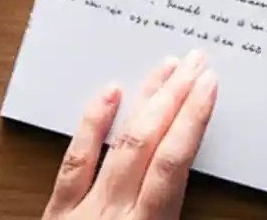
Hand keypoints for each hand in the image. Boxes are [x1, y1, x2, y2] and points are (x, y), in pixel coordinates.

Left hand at [43, 52, 217, 219]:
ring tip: (165, 68)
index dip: (193, 118)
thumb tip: (193, 173)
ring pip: (119, 141)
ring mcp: (83, 206)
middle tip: (194, 62)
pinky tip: (110, 92)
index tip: (208, 85)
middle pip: (149, 140)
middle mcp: (114, 210)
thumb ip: (177, 212)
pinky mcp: (58, 208)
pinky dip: (93, 122)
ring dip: (145, 99)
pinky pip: (76, 158)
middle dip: (175, 95)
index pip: (174, 162)